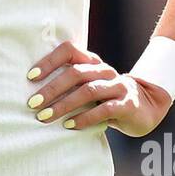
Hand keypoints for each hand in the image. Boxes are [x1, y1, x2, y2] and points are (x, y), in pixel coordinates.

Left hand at [25, 42, 172, 137]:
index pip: (69, 50)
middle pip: (76, 73)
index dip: (49, 61)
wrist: (143, 109)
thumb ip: (68, 84)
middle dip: (51, 89)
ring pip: (88, 91)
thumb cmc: (104, 98)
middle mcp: (104, 70)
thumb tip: (32, 93)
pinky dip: (84, 118)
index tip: (31, 77)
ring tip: (45, 117)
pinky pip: (104, 110)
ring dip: (64, 105)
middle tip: (33, 104)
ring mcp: (118, 86)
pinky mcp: (127, 104)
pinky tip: (69, 125)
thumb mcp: (87, 86)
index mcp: (92, 61)